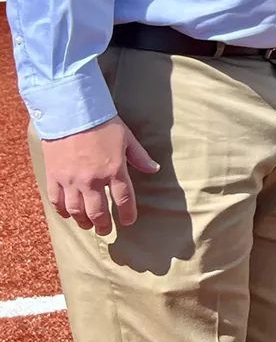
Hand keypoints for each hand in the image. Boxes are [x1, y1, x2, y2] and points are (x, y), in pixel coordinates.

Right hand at [41, 117, 158, 235]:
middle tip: (105, 229)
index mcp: (114, 170)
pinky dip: (63, 211)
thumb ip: (139, 157)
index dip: (127, 214)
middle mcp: (92, 179)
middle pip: (98, 211)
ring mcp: (71, 180)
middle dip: (103, 224)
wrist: (71, 112)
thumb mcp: (127, 138)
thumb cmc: (103, 123)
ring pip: (76, 211)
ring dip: (83, 221)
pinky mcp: (54, 177)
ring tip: (88, 225)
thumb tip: (155, 169)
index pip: (124, 199)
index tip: (128, 222)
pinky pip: (57, 201)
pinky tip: (68, 214)